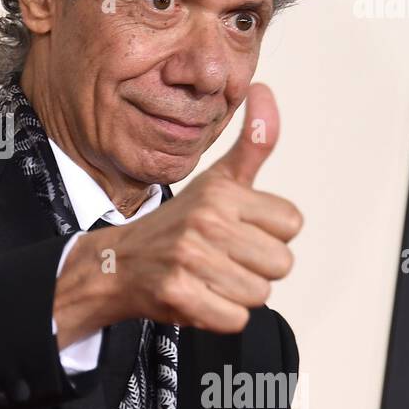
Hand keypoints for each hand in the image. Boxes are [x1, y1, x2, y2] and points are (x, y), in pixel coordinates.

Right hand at [58, 82, 301, 340]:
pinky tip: (198, 296)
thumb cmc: (174, 225)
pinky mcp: (180, 294)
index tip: (238, 230)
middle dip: (254, 267)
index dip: (268, 232)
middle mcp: (206, 222)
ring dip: (236, 292)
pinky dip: (219, 315)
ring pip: (260, 293)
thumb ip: (252, 144)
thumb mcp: (215, 180)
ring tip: (209, 276)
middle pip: (281, 262)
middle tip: (221, 258)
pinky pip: (235, 318)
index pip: (291, 223)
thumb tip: (263, 89)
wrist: (117, 264)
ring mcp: (191, 260)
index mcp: (220, 193)